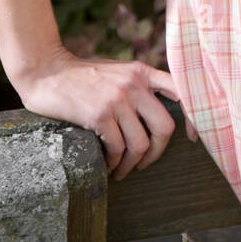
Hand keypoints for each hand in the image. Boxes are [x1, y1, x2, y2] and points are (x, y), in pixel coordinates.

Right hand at [15, 47, 197, 180]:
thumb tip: (159, 117)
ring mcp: (117, 99)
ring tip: (122, 170)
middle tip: (145, 163)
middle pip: (165, 126)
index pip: (181, 90)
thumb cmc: (83, 77)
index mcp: (142, 71)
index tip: (192, 137)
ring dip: (133, 164)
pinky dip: (115, 163)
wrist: (46, 72)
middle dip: (158, 152)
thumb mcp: (117, 73)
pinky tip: (108, 165)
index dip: (194, 116)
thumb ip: (139, 87)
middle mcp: (134, 83)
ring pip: (141, 143)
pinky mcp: (99, 115)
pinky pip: (118, 148)